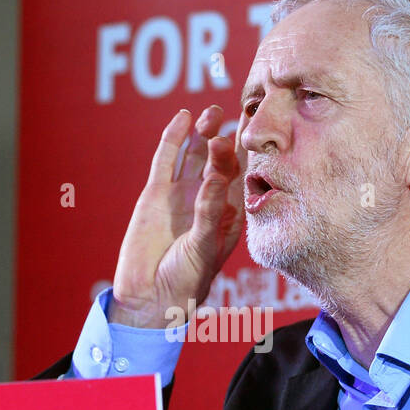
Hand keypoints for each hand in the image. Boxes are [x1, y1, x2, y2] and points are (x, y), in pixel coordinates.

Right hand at [109, 105, 245, 327]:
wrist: (150, 295)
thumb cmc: (186, 279)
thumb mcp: (204, 246)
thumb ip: (209, 211)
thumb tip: (217, 175)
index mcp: (228, 213)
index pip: (242, 176)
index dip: (248, 154)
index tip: (259, 132)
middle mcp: (207, 199)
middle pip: (219, 160)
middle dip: (225, 140)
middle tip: (230, 121)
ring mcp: (181, 193)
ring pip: (195, 154)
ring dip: (204, 133)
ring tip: (211, 114)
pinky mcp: (155, 193)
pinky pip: (166, 159)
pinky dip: (174, 138)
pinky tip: (183, 119)